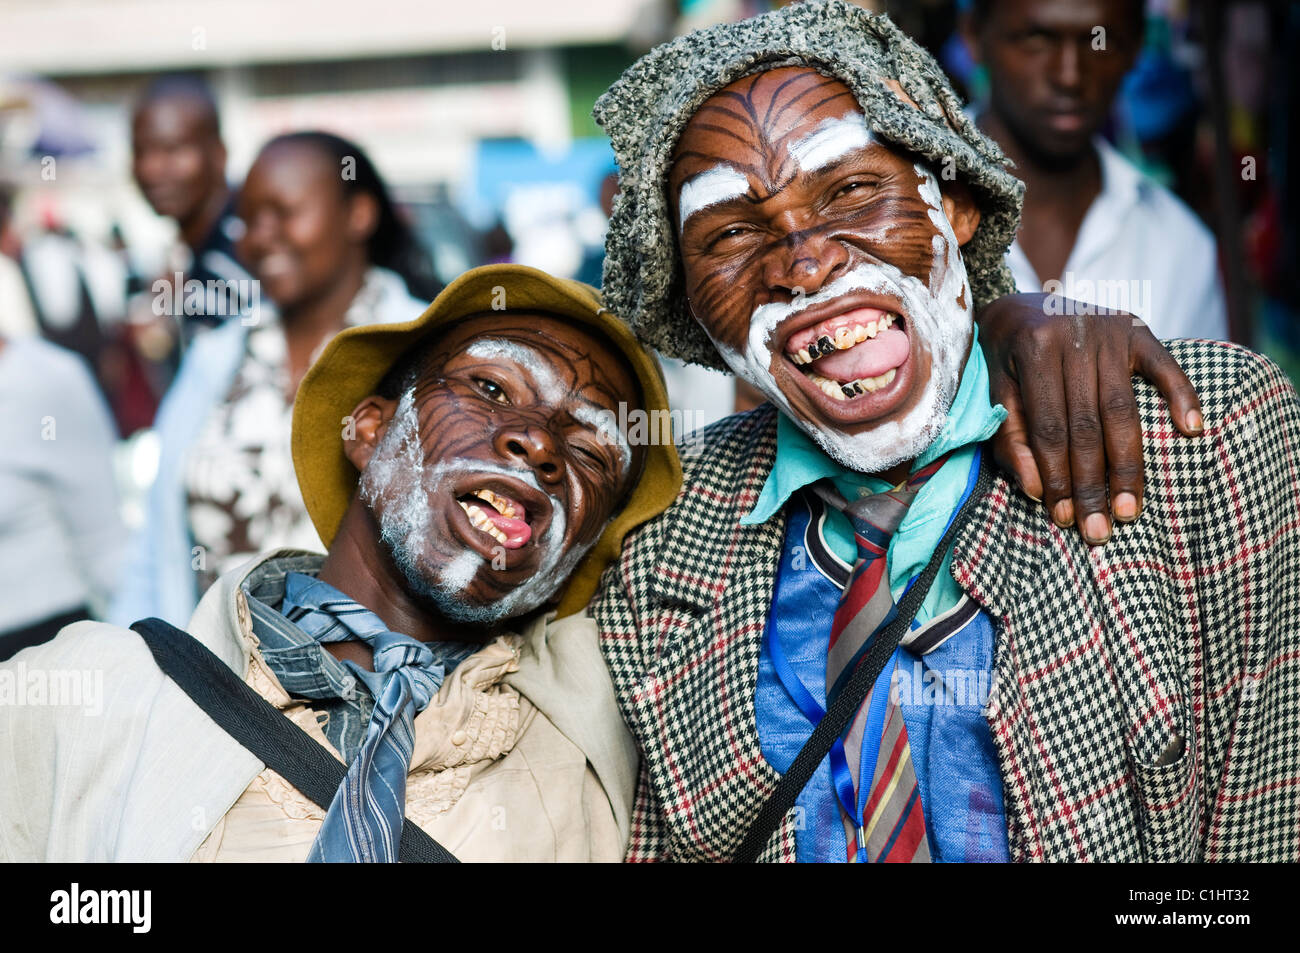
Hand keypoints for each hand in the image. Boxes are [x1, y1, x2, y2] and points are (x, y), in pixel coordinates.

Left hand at [977, 293, 1204, 544]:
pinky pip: (1164, 366)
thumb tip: (1037, 491)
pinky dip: (1181, 395)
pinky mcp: (1136, 328)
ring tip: (1130, 508)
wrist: (1017, 302)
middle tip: (1099, 528)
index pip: (1049, 427)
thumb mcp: (993, 390)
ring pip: (1122, 409)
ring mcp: (1109, 330)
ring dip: (1129, 464)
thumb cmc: (1003, 357)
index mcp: (1033, 349)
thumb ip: (1010, 438)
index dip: (1056, 475)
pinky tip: (1192, 430)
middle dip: (1093, 482)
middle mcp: (1074, 336)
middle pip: (1087, 424)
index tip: (1062, 517)